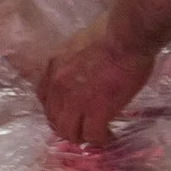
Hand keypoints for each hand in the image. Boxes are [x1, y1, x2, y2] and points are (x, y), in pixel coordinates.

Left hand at [37, 22, 158, 150]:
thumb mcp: (80, 42)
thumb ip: (75, 59)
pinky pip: (93, 136)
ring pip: (70, 132)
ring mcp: (75, 101)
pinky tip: (110, 136)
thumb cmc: (112, 31)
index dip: (56, 109)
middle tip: (83, 129)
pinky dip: (101, 140)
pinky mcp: (97, 112)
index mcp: (53, 66)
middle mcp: (58, 86)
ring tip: (96, 135)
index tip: (69, 111)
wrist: (126, 36)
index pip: (43, 97)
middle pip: (54, 119)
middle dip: (68, 127)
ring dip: (82, 136)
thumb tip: (85, 67)